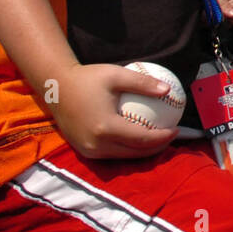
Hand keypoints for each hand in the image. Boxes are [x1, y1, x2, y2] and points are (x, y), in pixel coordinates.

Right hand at [47, 63, 178, 159]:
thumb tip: (167, 90)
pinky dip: (128, 149)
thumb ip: (143, 83)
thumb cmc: (87, 78)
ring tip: (160, 138)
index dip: (163, 137)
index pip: (142, 139)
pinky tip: (140, 139)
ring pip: (124, 156)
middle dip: (158, 147)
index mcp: (105, 127)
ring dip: (144, 151)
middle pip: (135, 153)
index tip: (177, 128)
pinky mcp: (84, 151)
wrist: (55, 87)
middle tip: (172, 135)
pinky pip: (112, 154)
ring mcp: (89, 150)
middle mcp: (96, 143)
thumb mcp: (116, 75)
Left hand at [207, 0, 232, 25]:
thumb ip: (225, 3)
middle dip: (222, 20)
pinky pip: (209, 23)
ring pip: (219, 24)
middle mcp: (227, 8)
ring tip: (205, 10)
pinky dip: (205, 19)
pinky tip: (201, 11)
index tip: (229, 17)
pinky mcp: (209, 15)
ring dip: (212, 19)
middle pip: (230, 23)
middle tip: (214, 12)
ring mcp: (218, 12)